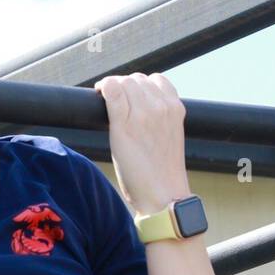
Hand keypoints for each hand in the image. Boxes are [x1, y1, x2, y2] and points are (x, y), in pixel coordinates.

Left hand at [92, 72, 191, 215]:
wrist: (163, 195)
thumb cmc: (163, 172)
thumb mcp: (170, 136)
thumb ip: (160, 117)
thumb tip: (138, 106)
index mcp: (176, 108)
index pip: (155, 80)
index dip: (139, 85)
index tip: (130, 96)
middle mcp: (161, 107)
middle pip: (136, 79)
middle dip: (124, 86)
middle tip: (114, 100)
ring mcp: (143, 114)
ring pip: (123, 82)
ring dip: (112, 87)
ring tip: (106, 98)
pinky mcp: (124, 125)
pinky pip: (112, 92)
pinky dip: (104, 87)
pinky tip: (99, 93)